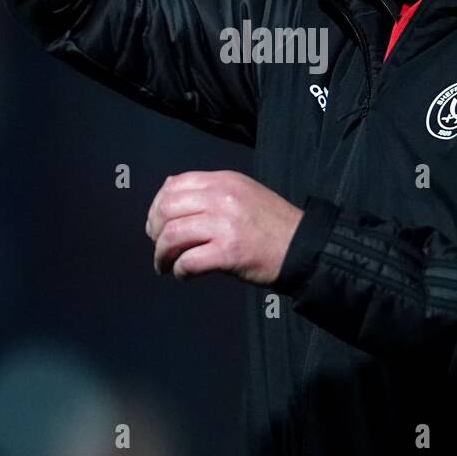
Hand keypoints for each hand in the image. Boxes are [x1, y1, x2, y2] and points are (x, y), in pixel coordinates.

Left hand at [145, 171, 303, 284]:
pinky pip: (188, 261)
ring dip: (162, 254)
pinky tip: (183, 275)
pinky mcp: (228, 252)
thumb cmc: (271, 224)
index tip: (156, 224)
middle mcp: (221, 197)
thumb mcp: (242, 192)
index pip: (173, 185)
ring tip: (165, 265)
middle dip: (154, 230)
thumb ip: (209, 190)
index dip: (156, 206)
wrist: (302, 246)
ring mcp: (224, 225)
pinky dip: (179, 270)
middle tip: (158, 246)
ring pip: (172, 235)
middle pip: (167, 209)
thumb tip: (168, 189)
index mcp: (223, 180)